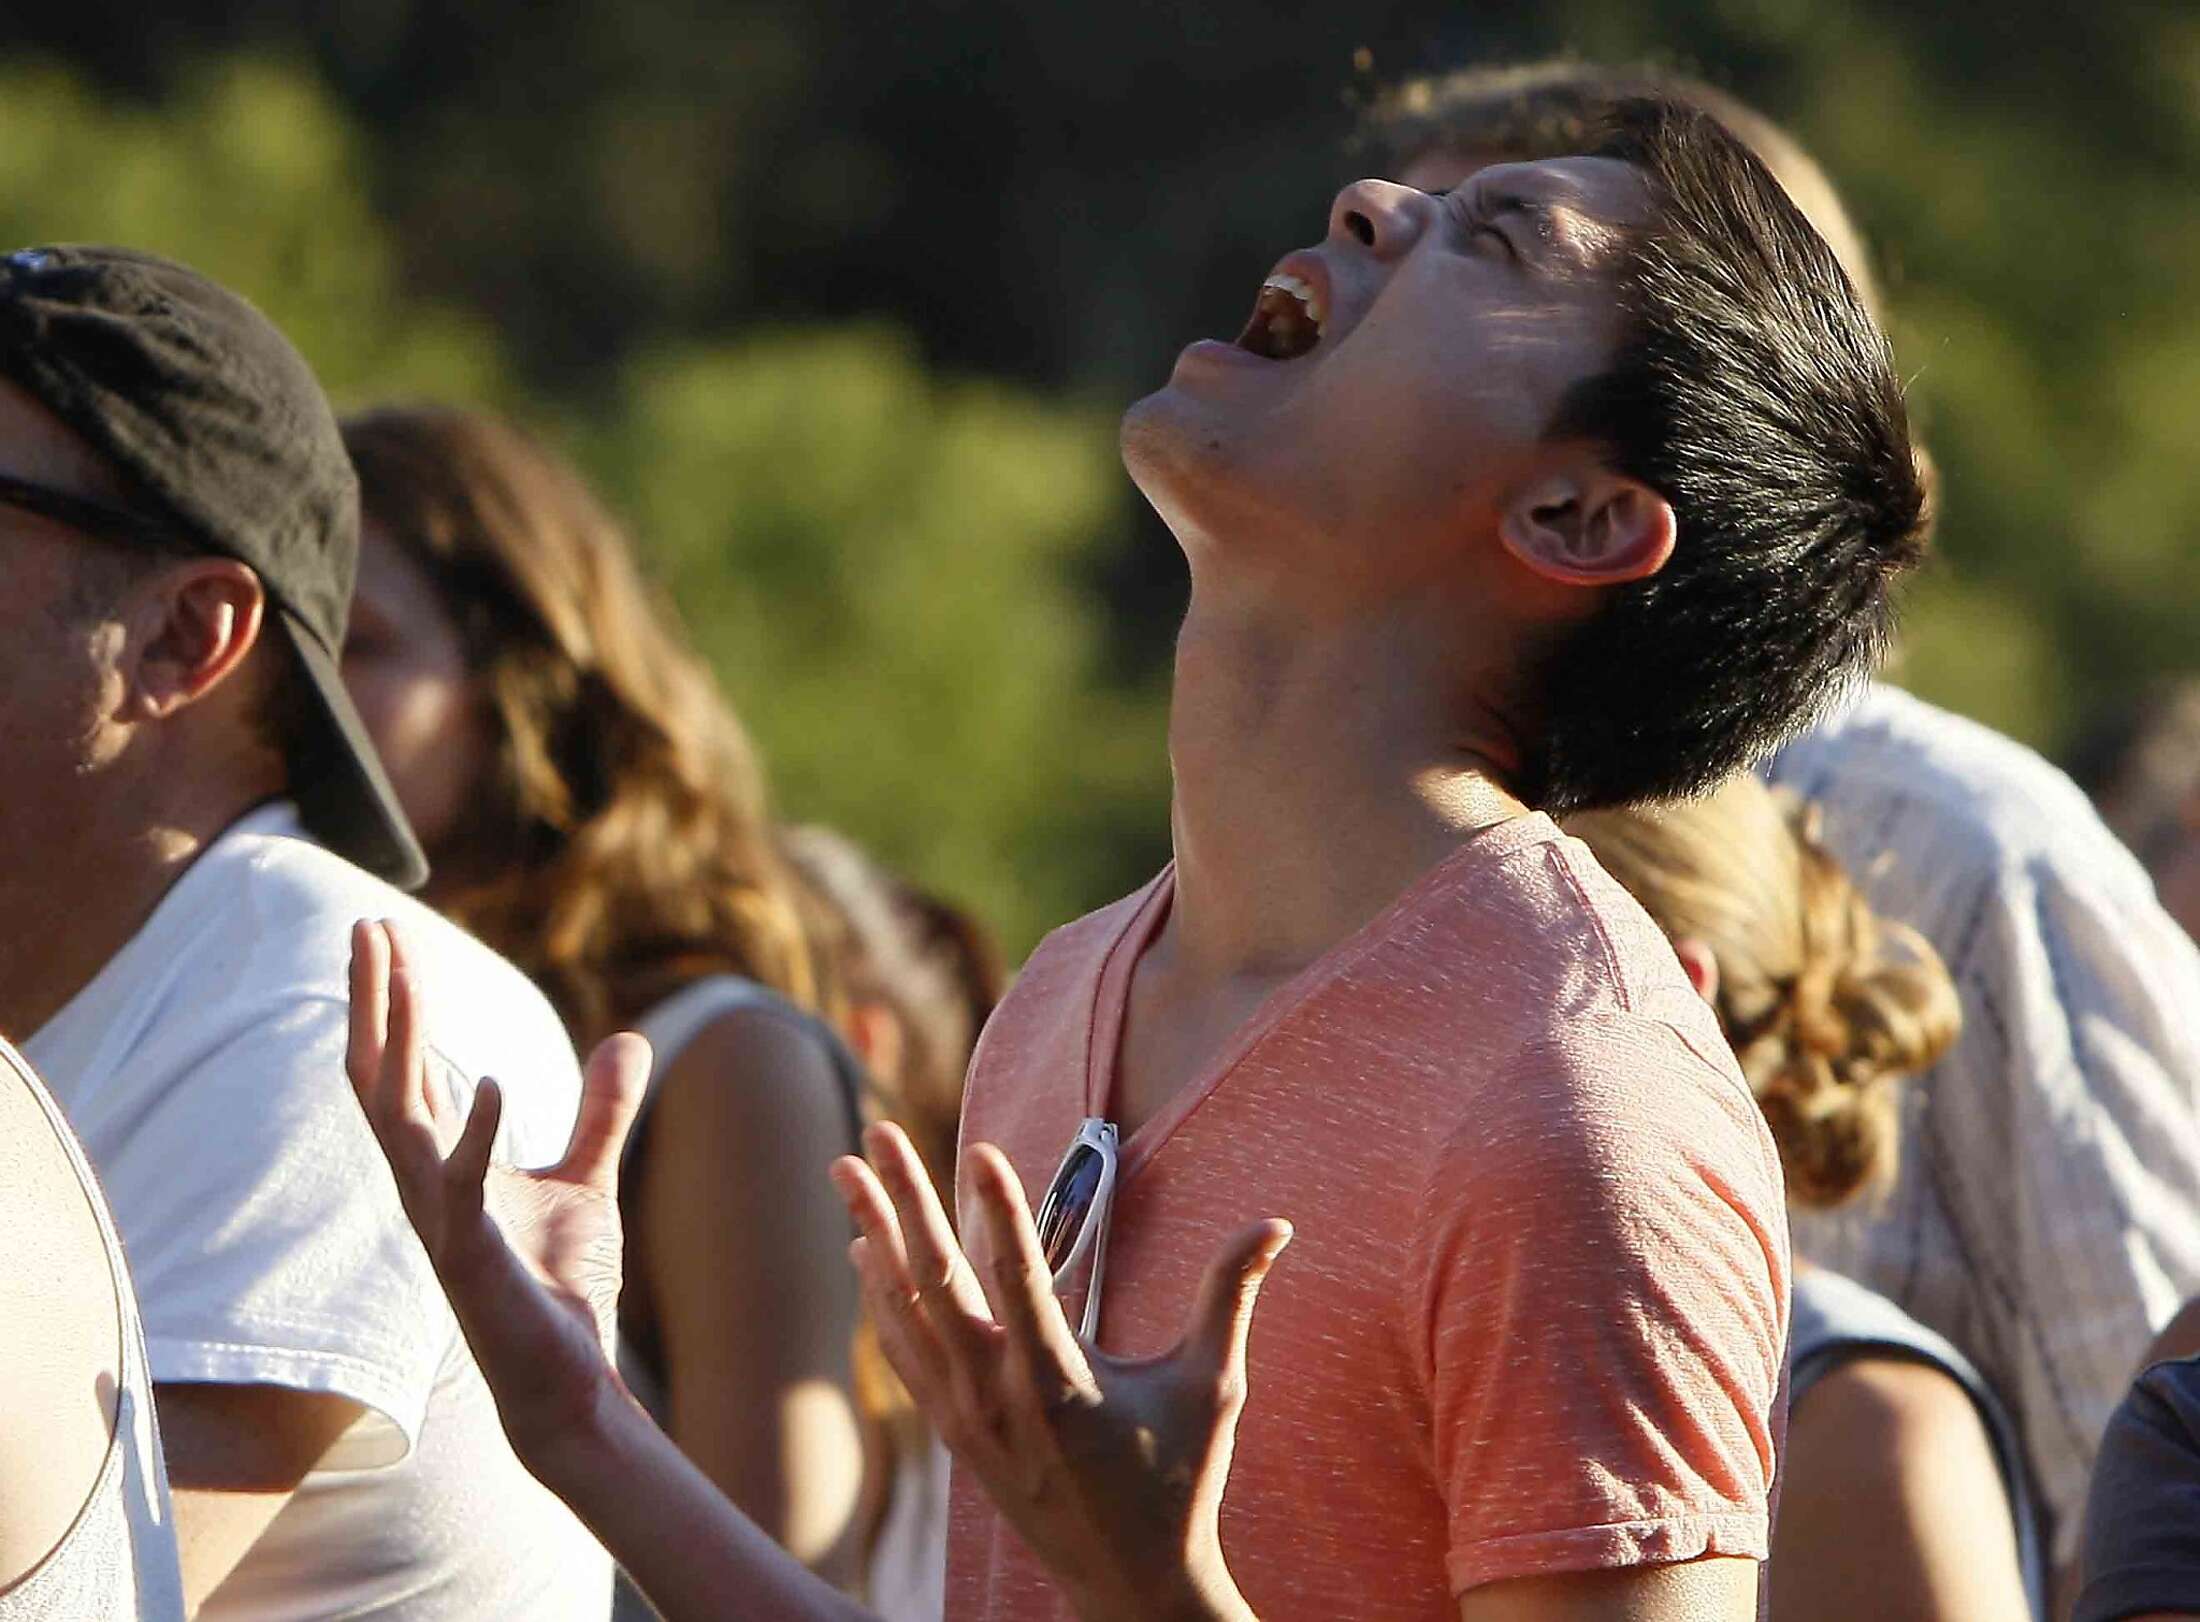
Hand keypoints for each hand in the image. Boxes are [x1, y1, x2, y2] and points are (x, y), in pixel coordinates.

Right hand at [345, 919, 649, 1476]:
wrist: (568, 1380)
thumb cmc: (559, 1287)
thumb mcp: (588, 1180)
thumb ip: (600, 1112)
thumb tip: (627, 1038)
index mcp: (442, 1164)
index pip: (403, 1069)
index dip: (393, 1003)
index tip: (386, 934)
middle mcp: (425, 1186)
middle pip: (380, 1076)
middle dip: (374, 999)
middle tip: (366, 926)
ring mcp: (440, 1221)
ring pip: (398, 1117)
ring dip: (400, 1040)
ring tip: (403, 969)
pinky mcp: (472, 1258)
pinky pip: (461, 1187)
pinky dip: (474, 1134)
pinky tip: (492, 1082)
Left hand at [831, 1122, 1289, 1621]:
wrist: (1128, 1585)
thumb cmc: (1180, 1483)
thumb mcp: (1213, 1388)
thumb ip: (1231, 1297)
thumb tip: (1278, 1223)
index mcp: (1061, 1386)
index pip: (1021, 1280)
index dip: (1001, 1211)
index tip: (979, 1147)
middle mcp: (999, 1399)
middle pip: (936, 1282)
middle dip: (902, 1202)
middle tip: (873, 1131)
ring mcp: (966, 1418)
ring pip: (906, 1312)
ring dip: (874, 1235)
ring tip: (846, 1170)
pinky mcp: (954, 1433)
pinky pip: (904, 1352)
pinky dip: (881, 1298)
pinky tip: (866, 1252)